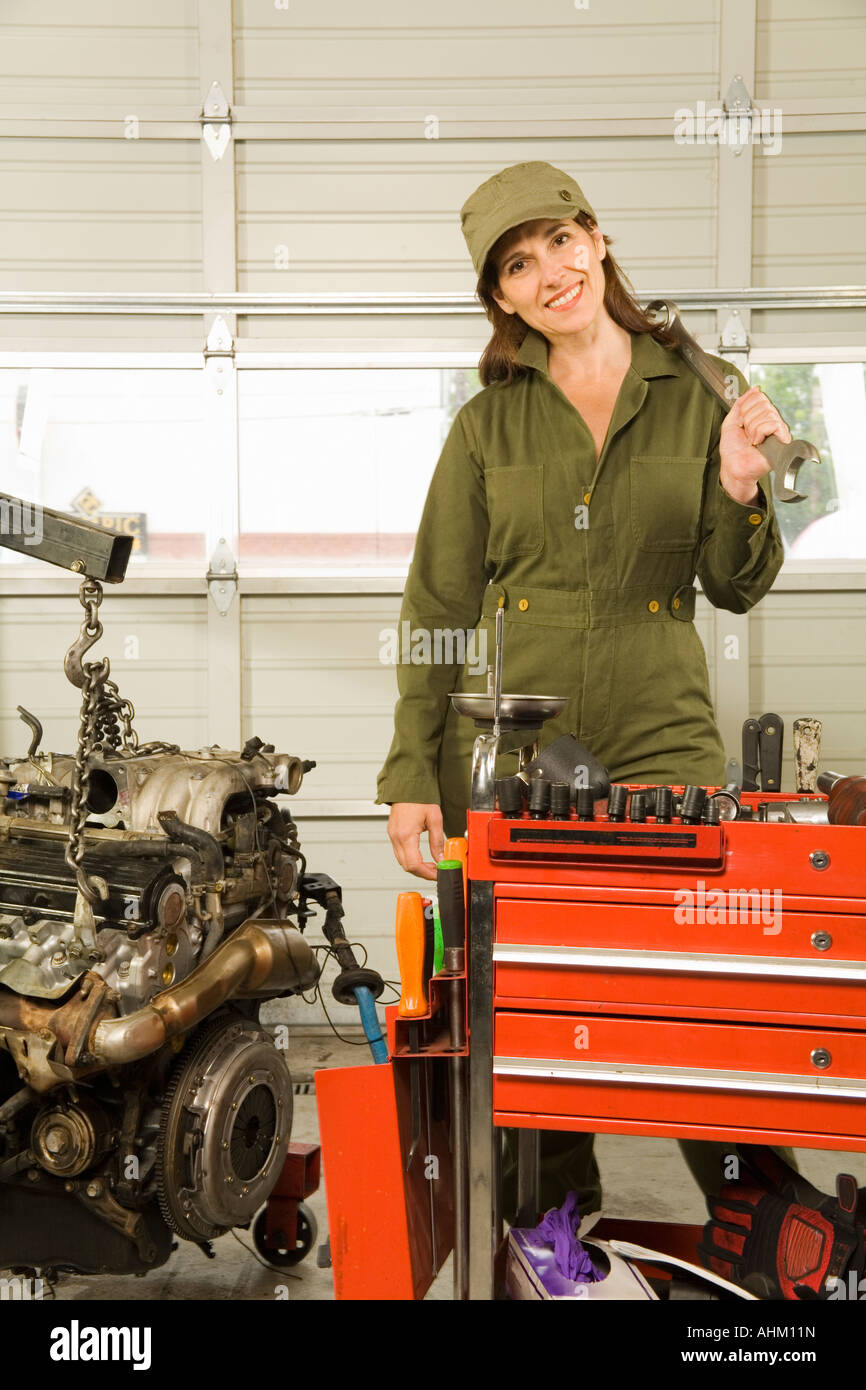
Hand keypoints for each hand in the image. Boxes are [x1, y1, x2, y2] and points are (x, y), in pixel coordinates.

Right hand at [387, 802, 444, 879]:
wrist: (407, 786)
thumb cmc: (420, 798)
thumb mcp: (435, 819)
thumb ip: (437, 841)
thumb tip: (441, 858)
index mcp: (406, 834)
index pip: (414, 864)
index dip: (427, 873)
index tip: (437, 874)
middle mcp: (396, 837)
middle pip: (407, 866)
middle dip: (422, 873)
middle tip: (436, 871)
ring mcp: (393, 836)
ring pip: (402, 861)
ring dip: (416, 867)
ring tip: (431, 865)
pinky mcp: (392, 834)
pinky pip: (400, 853)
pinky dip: (410, 859)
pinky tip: (421, 857)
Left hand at [719, 386, 791, 504]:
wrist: (733, 467)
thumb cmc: (733, 450)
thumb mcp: (732, 421)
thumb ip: (741, 403)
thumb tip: (755, 388)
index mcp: (762, 416)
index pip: (759, 396)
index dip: (745, 408)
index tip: (741, 423)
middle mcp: (773, 421)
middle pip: (763, 403)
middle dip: (748, 419)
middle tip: (747, 434)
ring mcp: (779, 430)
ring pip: (767, 413)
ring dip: (753, 428)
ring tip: (752, 440)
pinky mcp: (783, 440)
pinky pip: (773, 424)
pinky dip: (759, 433)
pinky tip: (758, 443)